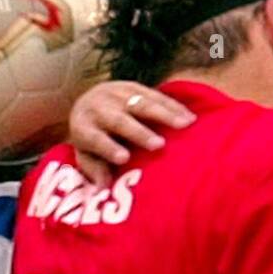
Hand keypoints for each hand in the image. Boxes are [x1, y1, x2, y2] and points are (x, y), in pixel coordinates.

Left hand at [67, 82, 193, 185]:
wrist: (87, 103)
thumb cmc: (90, 140)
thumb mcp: (86, 156)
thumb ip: (95, 170)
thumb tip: (103, 187)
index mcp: (84, 128)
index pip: (96, 139)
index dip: (109, 148)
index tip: (125, 159)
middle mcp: (98, 107)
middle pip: (119, 120)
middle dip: (139, 132)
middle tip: (159, 145)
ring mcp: (115, 94)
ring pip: (140, 103)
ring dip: (164, 114)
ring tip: (185, 125)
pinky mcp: (132, 86)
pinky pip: (154, 94)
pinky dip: (172, 105)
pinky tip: (188, 116)